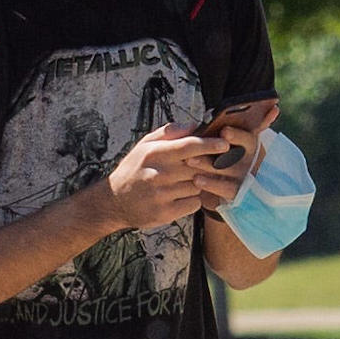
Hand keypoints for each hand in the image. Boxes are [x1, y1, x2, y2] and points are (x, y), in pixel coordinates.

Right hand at [95, 124, 238, 230]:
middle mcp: (158, 173)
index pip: (189, 146)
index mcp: (154, 153)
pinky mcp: (165, 213)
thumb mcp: (145, 145)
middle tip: (207, 165)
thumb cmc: (133, 170)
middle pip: (198, 167)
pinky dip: (192, 200)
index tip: (225, 144)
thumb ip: (169, 133)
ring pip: (198, 186)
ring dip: (197, 183)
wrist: (114, 202)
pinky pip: (193, 204)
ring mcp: (162, 195)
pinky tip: (180, 196)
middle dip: (207, 166)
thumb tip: (194, 125)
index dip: (210, 144)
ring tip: (183, 182)